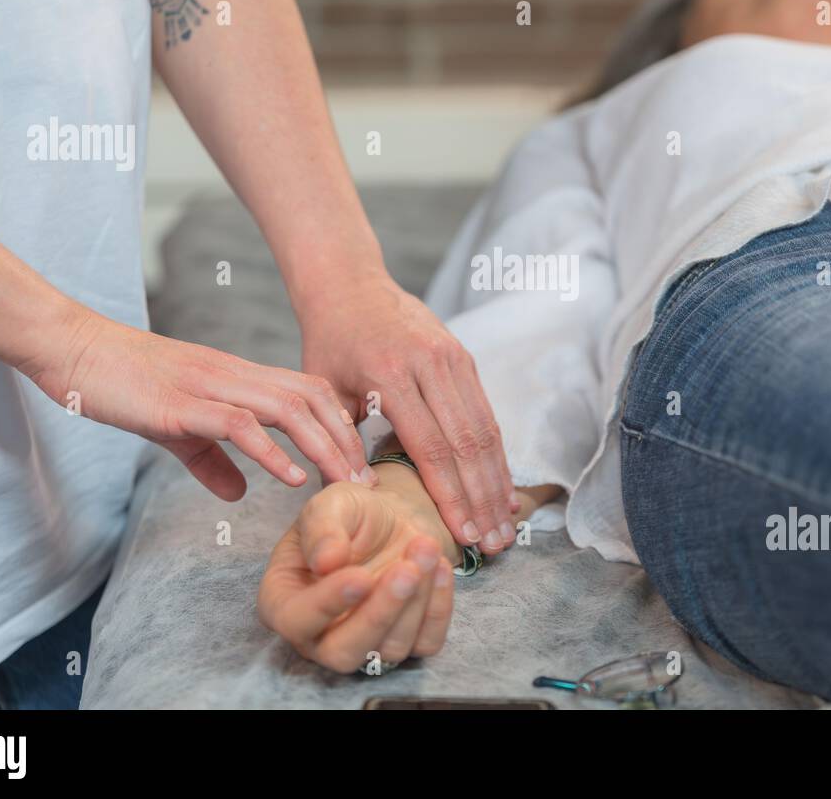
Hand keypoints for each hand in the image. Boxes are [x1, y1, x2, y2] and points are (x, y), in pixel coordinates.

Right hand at [23, 305, 373, 499]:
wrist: (73, 351)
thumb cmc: (123, 385)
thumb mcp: (176, 429)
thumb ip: (210, 459)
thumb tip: (241, 492)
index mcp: (239, 377)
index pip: (311, 391)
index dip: (342, 424)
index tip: (359, 465)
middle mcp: (235, 375)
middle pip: (314, 398)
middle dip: (348, 441)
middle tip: (369, 484)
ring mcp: (211, 385)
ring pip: (288, 408)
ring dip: (324, 447)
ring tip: (346, 485)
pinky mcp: (181, 403)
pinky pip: (239, 424)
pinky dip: (272, 452)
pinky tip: (292, 478)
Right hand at [257, 463, 457, 671]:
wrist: (390, 519)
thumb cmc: (349, 515)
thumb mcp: (331, 504)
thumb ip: (322, 528)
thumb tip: (325, 561)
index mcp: (285, 601)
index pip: (295, 621)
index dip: (327, 604)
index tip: (360, 577)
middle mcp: (319, 634)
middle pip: (343, 652)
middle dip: (380, 612)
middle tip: (407, 569)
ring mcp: (365, 644)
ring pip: (390, 648)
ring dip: (416, 600)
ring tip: (425, 547)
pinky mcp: (406, 642)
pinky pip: (425, 643)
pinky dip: (439, 608)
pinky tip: (440, 567)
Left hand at [299, 274, 518, 553]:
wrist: (351, 287)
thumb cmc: (330, 344)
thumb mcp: (324, 391)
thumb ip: (339, 444)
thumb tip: (355, 499)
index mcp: (390, 374)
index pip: (430, 446)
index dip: (450, 495)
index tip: (462, 534)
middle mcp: (430, 364)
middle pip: (466, 443)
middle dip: (482, 499)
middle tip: (494, 544)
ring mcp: (453, 358)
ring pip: (484, 430)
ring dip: (496, 482)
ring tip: (506, 526)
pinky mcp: (464, 358)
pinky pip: (486, 413)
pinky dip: (497, 455)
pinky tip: (503, 487)